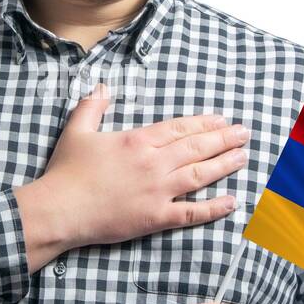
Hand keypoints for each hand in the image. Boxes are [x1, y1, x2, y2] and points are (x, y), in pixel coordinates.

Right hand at [16, 84, 250, 265]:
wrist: (59, 209)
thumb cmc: (67, 171)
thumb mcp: (77, 129)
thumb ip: (93, 105)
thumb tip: (103, 85)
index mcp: (138, 141)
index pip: (180, 128)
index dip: (204, 124)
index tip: (222, 120)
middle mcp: (153, 163)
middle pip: (196, 148)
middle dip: (223, 139)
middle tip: (244, 133)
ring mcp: (157, 191)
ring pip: (200, 175)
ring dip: (224, 165)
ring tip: (243, 157)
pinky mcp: (155, 217)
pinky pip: (191, 212)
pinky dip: (213, 208)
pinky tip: (231, 202)